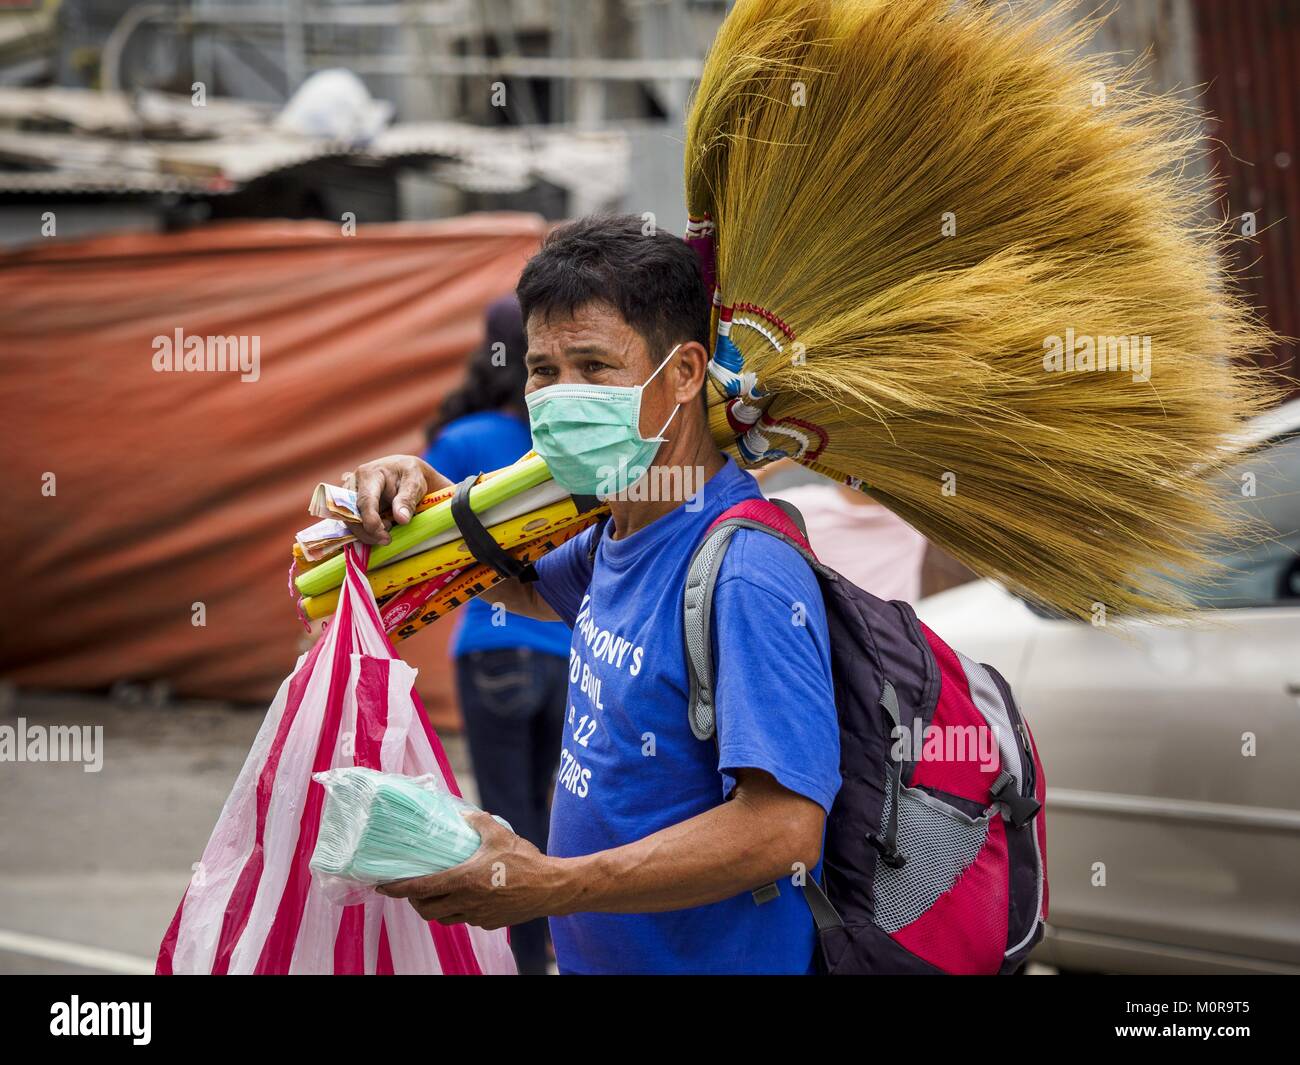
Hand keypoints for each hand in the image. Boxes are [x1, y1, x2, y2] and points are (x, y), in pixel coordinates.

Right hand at [346, 454, 448, 545]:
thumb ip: (407, 499)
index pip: (365, 500)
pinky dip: (365, 533)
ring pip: (349, 521)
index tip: (384, 535)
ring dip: (366, 534)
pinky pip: (353, 524)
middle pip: (351, 513)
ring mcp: (350, 496)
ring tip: (387, 532)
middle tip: (387, 539)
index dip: (371, 519)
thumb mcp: (414, 482)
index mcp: (369, 474)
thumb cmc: (410, 474)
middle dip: (367, 532)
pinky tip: (379, 534)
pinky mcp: (352, 507)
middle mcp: (354, 485)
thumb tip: (401, 519)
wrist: (405, 472)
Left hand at [375, 810, 562, 929]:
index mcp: (464, 881)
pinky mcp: (490, 922)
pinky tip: (467, 898)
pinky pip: (466, 919)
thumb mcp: (500, 834)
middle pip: (426, 910)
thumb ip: (478, 821)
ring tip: (437, 894)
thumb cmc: (525, 860)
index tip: (382, 887)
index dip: (397, 888)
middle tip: (413, 889)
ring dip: (435, 908)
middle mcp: (466, 902)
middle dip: (414, 901)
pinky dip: (458, 911)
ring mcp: (478, 916)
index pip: (420, 888)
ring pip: (445, 918)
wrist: (551, 888)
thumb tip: (463, 814)